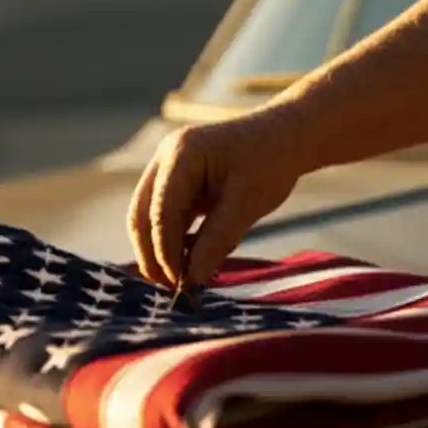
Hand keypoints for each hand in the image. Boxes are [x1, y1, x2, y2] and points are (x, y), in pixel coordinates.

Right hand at [127, 113, 308, 287]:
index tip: (181, 284)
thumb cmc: (270, 161)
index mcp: (181, 154)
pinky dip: (173, 241)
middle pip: (142, 216)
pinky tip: (191, 262)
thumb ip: (218, 239)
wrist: (285, 137)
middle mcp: (164, 159)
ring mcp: (167, 170)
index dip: (166, 251)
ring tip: (180, 281)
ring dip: (160, 250)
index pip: (161, 212)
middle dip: (152, 255)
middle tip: (171, 289)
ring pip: (148, 218)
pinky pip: (164, 217)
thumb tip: (193, 280)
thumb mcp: (248, 202)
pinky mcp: (176, 184)